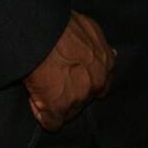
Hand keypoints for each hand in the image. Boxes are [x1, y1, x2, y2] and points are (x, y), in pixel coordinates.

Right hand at [23, 11, 114, 131]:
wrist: (41, 33)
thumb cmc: (62, 25)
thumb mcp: (90, 28)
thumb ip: (100, 46)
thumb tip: (112, 52)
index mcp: (106, 63)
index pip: (100, 83)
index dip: (83, 82)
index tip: (71, 77)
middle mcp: (97, 82)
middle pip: (84, 99)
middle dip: (71, 92)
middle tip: (54, 80)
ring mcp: (79, 98)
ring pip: (69, 112)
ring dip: (56, 103)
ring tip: (41, 86)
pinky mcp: (59, 108)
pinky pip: (52, 123)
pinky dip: (42, 115)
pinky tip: (35, 101)